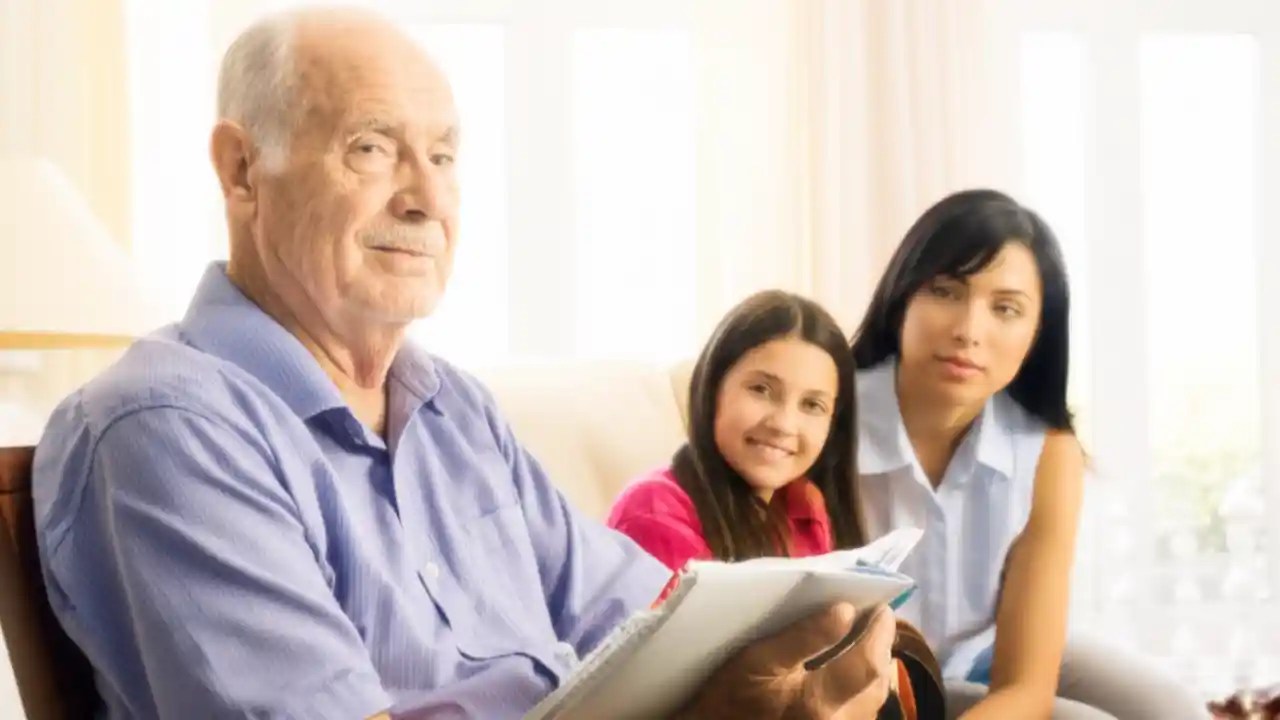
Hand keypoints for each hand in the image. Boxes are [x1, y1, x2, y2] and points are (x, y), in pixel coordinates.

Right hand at [678, 603, 895, 718]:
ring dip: (871, 672)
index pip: (869, 662)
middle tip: (872, 623)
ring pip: (872, 702)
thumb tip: (846, 611)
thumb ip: (802, 636)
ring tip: (860, 646)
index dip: (881, 632)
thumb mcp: (756, 660)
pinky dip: (859, 692)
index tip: (881, 607)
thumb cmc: (728, 698)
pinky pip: (858, 715)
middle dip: (880, 650)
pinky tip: (844, 678)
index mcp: (818, 702)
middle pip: (878, 684)